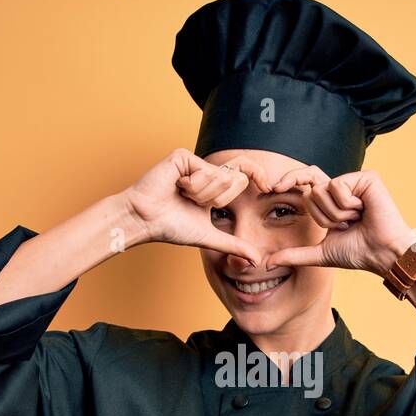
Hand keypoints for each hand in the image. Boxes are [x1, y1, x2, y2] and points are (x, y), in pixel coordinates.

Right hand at [121, 148, 268, 264]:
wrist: (146, 220)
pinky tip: (176, 187)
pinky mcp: (183, 155)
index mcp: (212, 185)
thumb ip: (233, 244)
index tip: (270, 186)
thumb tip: (256, 260)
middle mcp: (205, 170)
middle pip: (235, 178)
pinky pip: (205, 171)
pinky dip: (193, 186)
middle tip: (194, 204)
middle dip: (218, 199)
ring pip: (220, 177)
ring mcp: (194, 161)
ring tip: (181, 196)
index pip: (243, 175)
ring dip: (202, 195)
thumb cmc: (171, 227)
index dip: (258, 176)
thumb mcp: (209, 236)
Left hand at [260, 166, 415, 275]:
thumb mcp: (321, 253)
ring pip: (322, 190)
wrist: (381, 254)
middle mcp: (342, 188)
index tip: (271, 188)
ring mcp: (355, 181)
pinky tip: (364, 211)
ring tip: (357, 220)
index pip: (306, 183)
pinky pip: (338, 186)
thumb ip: (295, 255)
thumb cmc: (358, 253)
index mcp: (332, 200)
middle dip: (323, 216)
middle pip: (311, 188)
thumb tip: (268, 263)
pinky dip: (347, 205)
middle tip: (344, 226)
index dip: (289, 181)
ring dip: (336, 214)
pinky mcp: (366, 177)